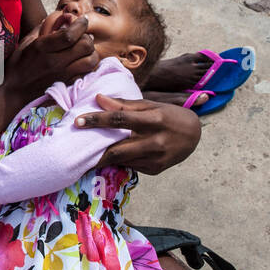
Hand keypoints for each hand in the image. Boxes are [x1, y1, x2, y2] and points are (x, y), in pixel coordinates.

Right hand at [3, 11, 97, 110]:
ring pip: (90, 60)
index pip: (70, 35)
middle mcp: (55, 62)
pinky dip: (87, 65)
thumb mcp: (26, 43)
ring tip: (83, 50)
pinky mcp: (66, 84)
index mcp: (43, 48)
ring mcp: (62, 75)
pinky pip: (86, 73)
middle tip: (82, 36)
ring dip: (91, 52)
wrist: (14, 92)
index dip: (81, 25)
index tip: (83, 20)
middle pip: (85, 46)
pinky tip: (80, 61)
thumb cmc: (17, 65)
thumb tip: (59, 17)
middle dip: (87, 37)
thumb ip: (42, 29)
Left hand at [74, 95, 200, 174]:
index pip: (121, 119)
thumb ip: (125, 104)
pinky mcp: (155, 170)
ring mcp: (156, 159)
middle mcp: (156, 142)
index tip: (78, 121)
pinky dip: (119, 160)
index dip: (98, 120)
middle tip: (74, 149)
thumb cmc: (170, 115)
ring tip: (87, 153)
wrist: (194, 136)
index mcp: (155, 120)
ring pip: (122, 160)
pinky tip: (111, 156)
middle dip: (94, 152)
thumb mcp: (151, 105)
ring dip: (104, 158)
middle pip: (118, 149)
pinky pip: (130, 166)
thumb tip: (99, 99)